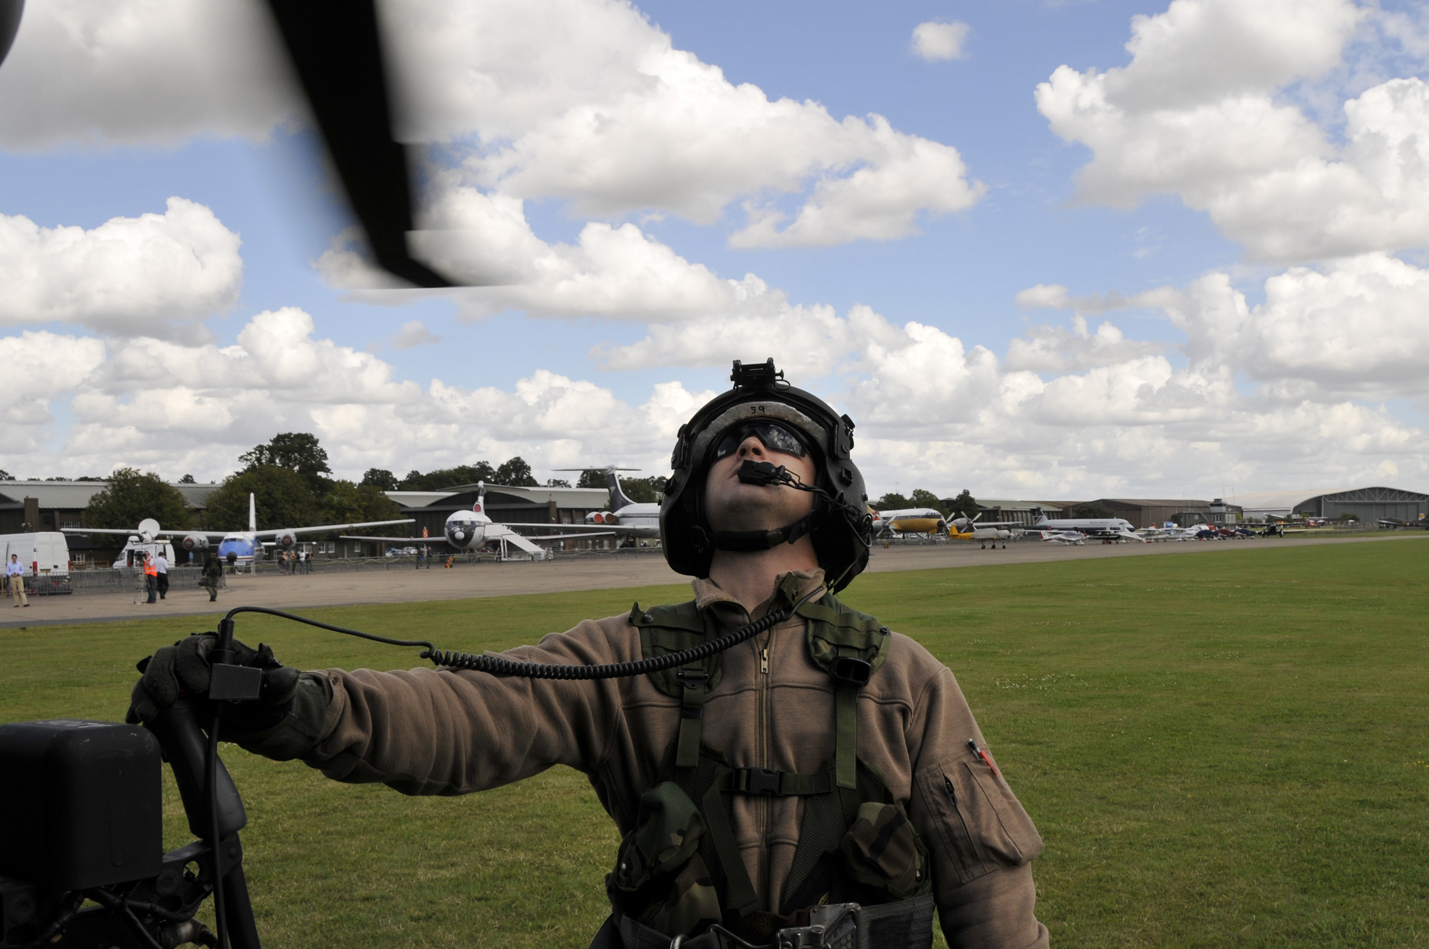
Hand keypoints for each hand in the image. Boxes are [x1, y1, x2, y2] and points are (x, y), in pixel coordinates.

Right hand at [128, 633, 301, 733]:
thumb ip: (282, 683)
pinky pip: (146, 699)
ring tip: (148, 714)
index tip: (201, 686)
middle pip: (165, 657)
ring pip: (150, 677)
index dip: (192, 662)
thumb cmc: (266, 699)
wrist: (254, 721)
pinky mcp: (168, 702)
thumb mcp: (278, 691)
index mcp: (217, 652)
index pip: (195, 646)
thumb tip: (289, 676)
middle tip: (169, 700)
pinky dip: (139, 708)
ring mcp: (176, 681)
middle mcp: (192, 662)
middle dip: (162, 677)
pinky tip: (137, 721)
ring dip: (145, 693)